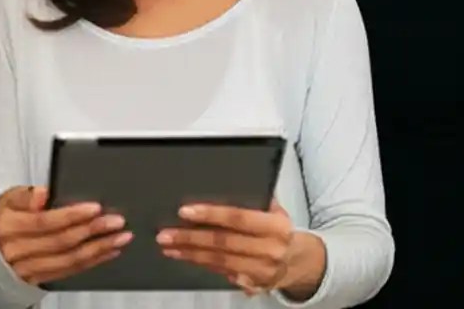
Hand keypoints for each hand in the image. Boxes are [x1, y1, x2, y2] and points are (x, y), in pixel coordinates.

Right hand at [0, 186, 131, 285]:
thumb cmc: (8, 218)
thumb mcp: (10, 198)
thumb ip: (27, 195)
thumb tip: (43, 194)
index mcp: (8, 225)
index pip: (44, 221)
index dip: (71, 215)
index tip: (95, 208)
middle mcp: (17, 250)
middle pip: (61, 241)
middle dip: (92, 231)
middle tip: (116, 221)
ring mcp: (29, 268)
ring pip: (69, 259)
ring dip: (99, 248)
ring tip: (120, 237)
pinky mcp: (41, 279)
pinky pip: (70, 271)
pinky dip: (93, 261)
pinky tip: (109, 251)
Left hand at [157, 199, 295, 295]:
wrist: (296, 261)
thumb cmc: (278, 230)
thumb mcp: (275, 209)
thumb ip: (256, 197)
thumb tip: (230, 181)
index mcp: (275, 226)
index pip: (238, 218)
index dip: (211, 214)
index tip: (185, 211)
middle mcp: (269, 249)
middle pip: (223, 242)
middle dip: (190, 238)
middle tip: (167, 234)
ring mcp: (260, 269)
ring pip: (218, 260)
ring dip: (190, 253)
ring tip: (169, 246)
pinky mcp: (251, 283)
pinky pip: (221, 272)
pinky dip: (201, 263)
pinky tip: (185, 256)